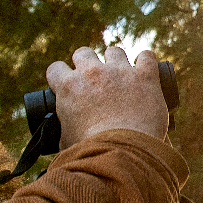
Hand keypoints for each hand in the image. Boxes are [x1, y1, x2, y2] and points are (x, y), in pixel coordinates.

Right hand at [45, 46, 169, 145]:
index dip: (61, 75)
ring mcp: (119, 72)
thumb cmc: (91, 151)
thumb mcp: (67, 142)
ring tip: (121, 75)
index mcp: (69, 87)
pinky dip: (146, 61)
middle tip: (94, 79)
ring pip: (114, 51)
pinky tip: (146, 69)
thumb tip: (65, 137)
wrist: (122, 151)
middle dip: (87, 63)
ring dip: (116, 61)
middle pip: (84, 53)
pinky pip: (147, 56)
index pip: (55, 69)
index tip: (68, 83)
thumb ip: (64, 132)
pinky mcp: (144, 76)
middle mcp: (92, 73)